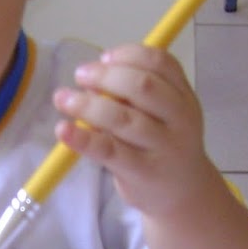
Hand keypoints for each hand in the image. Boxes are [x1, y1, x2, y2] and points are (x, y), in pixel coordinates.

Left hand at [51, 44, 212, 216]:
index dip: (129, 54)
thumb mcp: (164, 114)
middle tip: (80, 75)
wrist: (183, 194)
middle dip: (106, 75)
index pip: (161, 63)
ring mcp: (163, 147)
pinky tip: (63, 129)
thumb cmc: (164, 145)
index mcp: (184, 96)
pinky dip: (83, 139)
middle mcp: (179, 119)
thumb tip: (93, 77)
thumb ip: (138, 94)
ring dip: (87, 104)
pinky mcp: (141, 172)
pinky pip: (108, 151)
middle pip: (143, 86)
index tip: (104, 57)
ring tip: (63, 99)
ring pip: (122, 118)